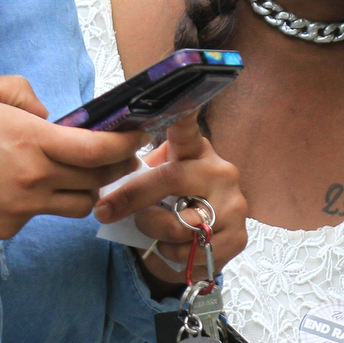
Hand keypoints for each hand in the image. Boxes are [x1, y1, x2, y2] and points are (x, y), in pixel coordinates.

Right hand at [0, 75, 142, 238]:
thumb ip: (20, 92)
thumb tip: (44, 112)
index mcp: (32, 140)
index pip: (100, 148)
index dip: (128, 143)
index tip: (139, 135)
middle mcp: (35, 178)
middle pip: (98, 179)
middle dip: (116, 167)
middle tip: (118, 156)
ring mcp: (23, 208)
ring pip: (77, 204)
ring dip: (85, 188)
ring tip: (74, 173)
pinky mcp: (8, 229)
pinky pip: (40, 215)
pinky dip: (42, 202)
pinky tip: (20, 188)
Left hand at [93, 112, 248, 276]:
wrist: (196, 251)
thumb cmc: (169, 210)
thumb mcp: (158, 185)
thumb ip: (142, 173)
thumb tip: (105, 167)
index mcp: (197, 153)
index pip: (187, 129)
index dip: (182, 111)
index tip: (176, 89)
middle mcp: (221, 172)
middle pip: (170, 178)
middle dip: (133, 197)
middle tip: (105, 210)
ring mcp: (234, 204)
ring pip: (177, 221)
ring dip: (152, 231)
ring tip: (153, 231)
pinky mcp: (238, 236)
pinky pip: (189, 248)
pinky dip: (170, 253)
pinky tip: (174, 248)